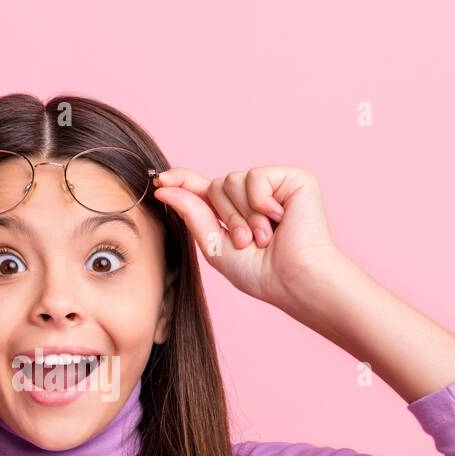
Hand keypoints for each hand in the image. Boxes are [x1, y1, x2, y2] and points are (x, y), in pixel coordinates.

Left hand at [152, 165, 341, 307]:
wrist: (293, 279)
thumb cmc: (260, 273)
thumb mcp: (215, 246)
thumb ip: (192, 215)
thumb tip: (163, 188)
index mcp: (235, 213)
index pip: (203, 189)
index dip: (182, 181)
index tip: (160, 180)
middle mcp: (253, 196)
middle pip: (215, 185)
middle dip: (225, 217)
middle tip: (246, 242)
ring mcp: (273, 186)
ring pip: (231, 180)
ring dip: (243, 215)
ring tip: (264, 237)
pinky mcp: (292, 179)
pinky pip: (254, 177)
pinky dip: (260, 202)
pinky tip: (279, 218)